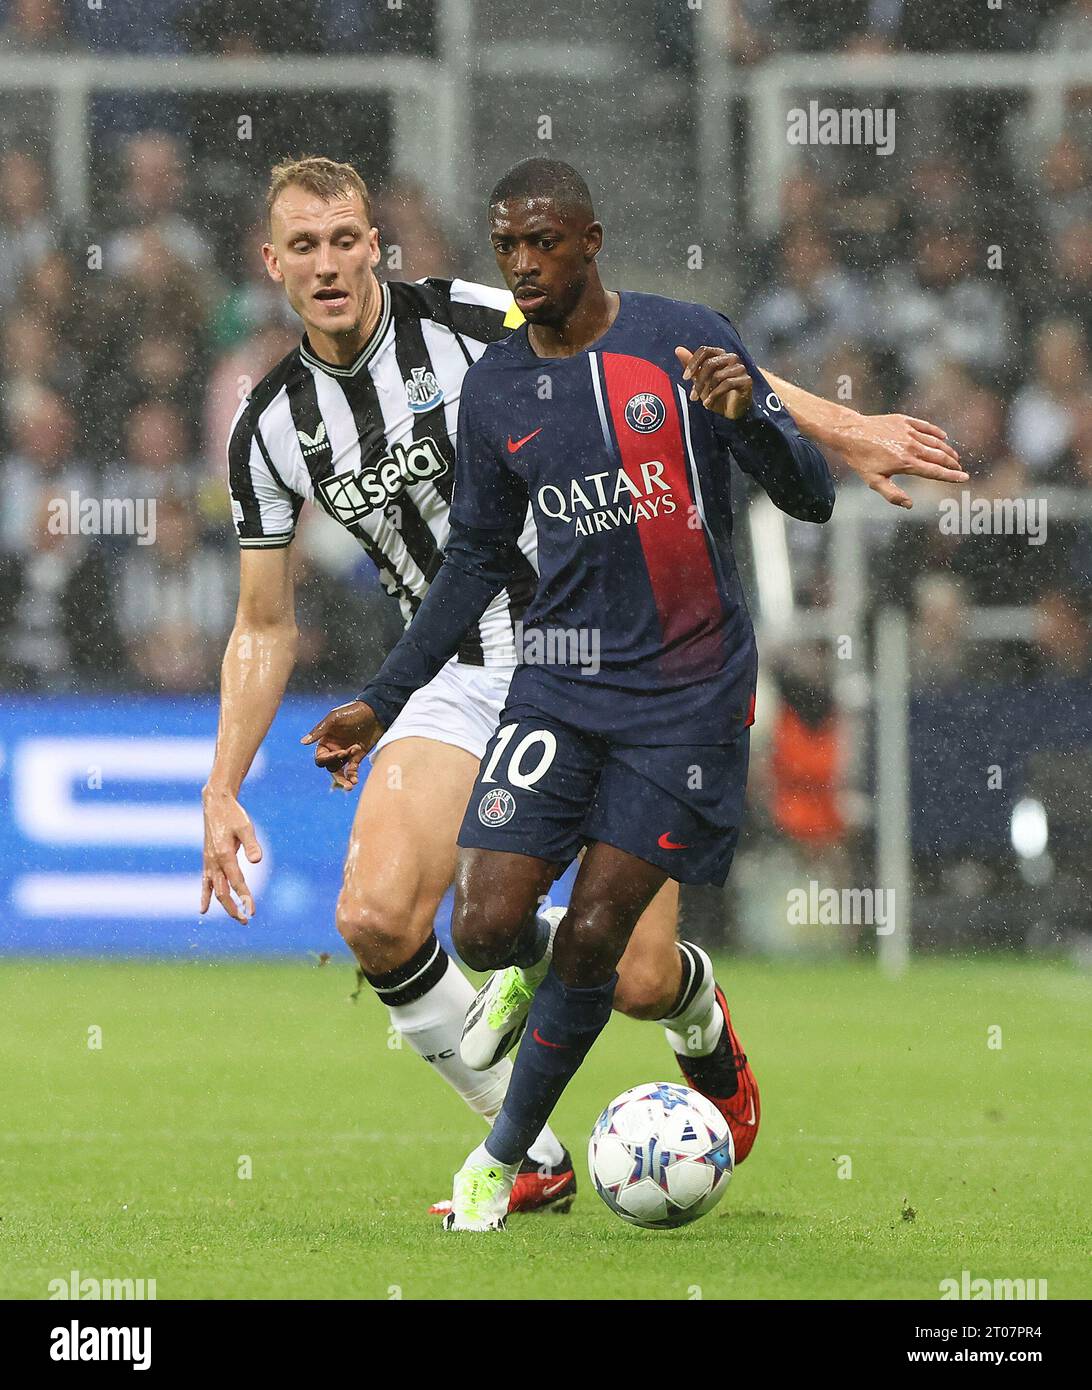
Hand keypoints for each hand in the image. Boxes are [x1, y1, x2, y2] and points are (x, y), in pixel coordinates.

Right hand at [200, 785, 261, 922]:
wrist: (216, 804)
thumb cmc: (234, 815)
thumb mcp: (246, 827)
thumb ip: (251, 844)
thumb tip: (258, 860)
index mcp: (224, 855)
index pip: (236, 882)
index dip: (245, 897)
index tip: (253, 911)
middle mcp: (214, 862)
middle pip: (223, 892)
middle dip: (233, 908)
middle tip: (246, 920)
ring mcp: (208, 862)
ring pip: (215, 890)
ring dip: (224, 906)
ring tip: (238, 917)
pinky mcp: (207, 860)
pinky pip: (205, 883)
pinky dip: (205, 896)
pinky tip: (203, 910)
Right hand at [300, 700, 382, 789]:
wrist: (376, 711)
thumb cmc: (353, 712)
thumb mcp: (334, 719)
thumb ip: (319, 731)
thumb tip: (302, 742)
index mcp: (325, 740)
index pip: (321, 757)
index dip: (329, 758)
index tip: (343, 752)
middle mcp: (334, 748)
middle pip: (330, 767)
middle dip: (337, 775)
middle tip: (347, 781)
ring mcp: (346, 753)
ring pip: (340, 772)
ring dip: (344, 779)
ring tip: (351, 786)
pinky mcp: (358, 756)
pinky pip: (352, 770)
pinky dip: (353, 775)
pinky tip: (356, 780)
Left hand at [675, 345, 752, 419]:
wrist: (732, 411)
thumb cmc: (717, 394)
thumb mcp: (700, 380)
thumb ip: (691, 365)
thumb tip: (678, 349)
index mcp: (720, 355)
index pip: (705, 350)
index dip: (693, 363)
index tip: (685, 377)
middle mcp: (732, 358)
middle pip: (710, 363)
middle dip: (699, 381)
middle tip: (692, 396)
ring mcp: (740, 368)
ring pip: (718, 375)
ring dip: (706, 391)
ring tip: (702, 401)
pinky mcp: (746, 380)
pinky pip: (727, 384)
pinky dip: (714, 395)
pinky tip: (708, 404)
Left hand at [834, 413, 967, 508]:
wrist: (851, 433)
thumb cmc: (861, 459)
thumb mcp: (874, 481)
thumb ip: (892, 494)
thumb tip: (910, 505)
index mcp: (906, 463)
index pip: (934, 471)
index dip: (951, 475)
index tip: (964, 478)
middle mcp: (911, 447)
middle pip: (939, 456)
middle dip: (952, 464)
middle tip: (959, 469)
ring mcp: (909, 432)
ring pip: (935, 442)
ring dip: (947, 450)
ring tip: (954, 456)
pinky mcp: (905, 421)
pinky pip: (926, 427)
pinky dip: (937, 433)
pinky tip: (943, 437)